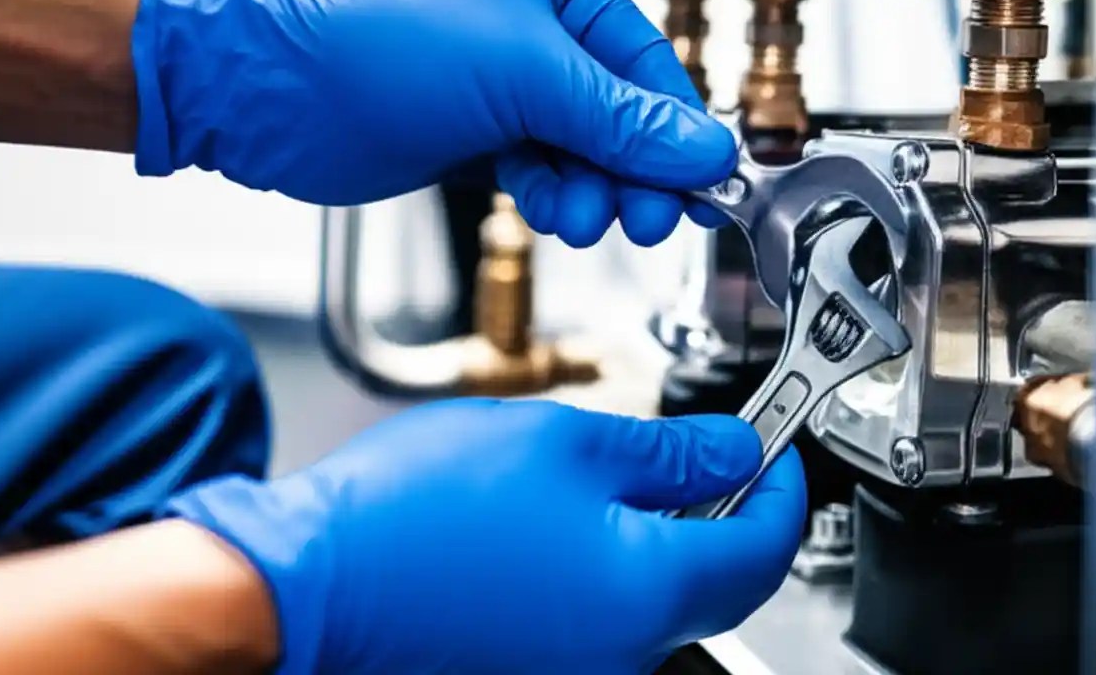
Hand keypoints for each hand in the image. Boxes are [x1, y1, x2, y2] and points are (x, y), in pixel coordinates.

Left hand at [131, 0, 734, 247]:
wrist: (276, 95)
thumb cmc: (380, 48)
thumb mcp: (524, 77)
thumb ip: (620, 121)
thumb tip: (703, 150)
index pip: (646, 59)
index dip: (677, 128)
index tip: (704, 182)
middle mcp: (534, 29)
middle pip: (620, 113)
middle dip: (635, 170)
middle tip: (652, 218)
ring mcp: (505, 84)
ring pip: (582, 151)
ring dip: (592, 191)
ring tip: (585, 217)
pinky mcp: (477, 134)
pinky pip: (542, 171)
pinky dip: (551, 196)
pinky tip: (548, 208)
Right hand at [168, 399, 805, 674]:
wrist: (312, 580)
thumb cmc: (420, 515)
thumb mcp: (565, 443)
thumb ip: (670, 452)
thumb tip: (734, 450)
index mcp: (645, 592)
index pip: (764, 546)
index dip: (783, 487)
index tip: (778, 446)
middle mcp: (622, 652)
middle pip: (713, 576)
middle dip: (718, 507)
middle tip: (699, 449)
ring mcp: (576, 669)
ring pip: (652, 592)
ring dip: (654, 532)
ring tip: (601, 471)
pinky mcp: (533, 665)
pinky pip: (599, 614)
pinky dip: (603, 562)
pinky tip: (555, 520)